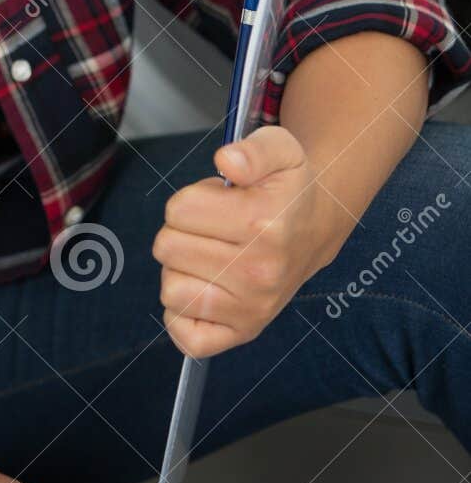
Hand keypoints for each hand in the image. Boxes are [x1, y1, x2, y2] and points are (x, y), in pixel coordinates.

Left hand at [151, 123, 333, 357]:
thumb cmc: (287, 187)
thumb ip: (251, 149)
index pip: (178, 209)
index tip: (218, 201)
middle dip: (183, 230)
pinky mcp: (244, 333)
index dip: (191, 198)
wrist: (314, 225)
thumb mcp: (278, 147)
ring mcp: (252, 308)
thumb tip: (226, 161)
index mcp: (263, 224)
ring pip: (170, 288)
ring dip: (181, 267)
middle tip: (215, 227)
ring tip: (212, 253)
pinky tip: (203, 287)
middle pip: (167, 247)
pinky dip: (182, 313)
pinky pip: (185, 335)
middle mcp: (259, 273)